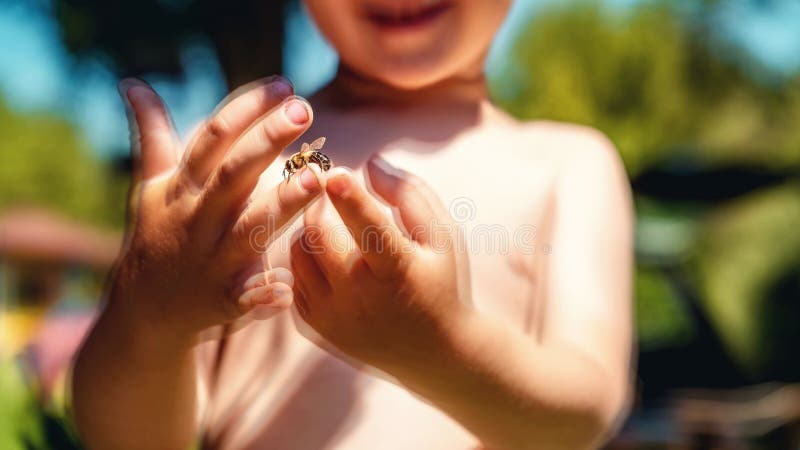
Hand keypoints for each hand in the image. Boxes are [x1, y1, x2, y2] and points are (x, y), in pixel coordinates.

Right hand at [111, 76, 321, 342]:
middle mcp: (196, 221)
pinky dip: (261, 295)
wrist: (142, 313)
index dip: (246, 110)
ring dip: (280, 206)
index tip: (285, 86)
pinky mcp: (220, 302)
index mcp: (182, 190)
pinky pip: (243, 298)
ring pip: (248, 230)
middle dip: (267, 142)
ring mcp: (209, 262)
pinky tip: (286, 288)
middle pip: (232, 175)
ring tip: (314, 179)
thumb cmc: (157, 238)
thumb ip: (152, 136)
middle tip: (305, 111)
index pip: (212, 139)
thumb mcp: (150, 187)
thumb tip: (133, 85)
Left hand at [291, 156, 471, 372]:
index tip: (335, 172)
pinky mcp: (316, 327)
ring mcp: (333, 316)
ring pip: (299, 251)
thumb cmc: (440, 281)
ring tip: (335, 224)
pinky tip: (329, 255)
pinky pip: (295, 276)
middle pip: (319, 234)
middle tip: (327, 185)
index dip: (353, 201)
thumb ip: (410, 194)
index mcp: (398, 272)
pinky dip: (305, 257)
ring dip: (310, 228)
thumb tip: (369, 163)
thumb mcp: (442, 236)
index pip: (372, 231)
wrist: (433, 353)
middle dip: (319, 201)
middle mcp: (361, 298)